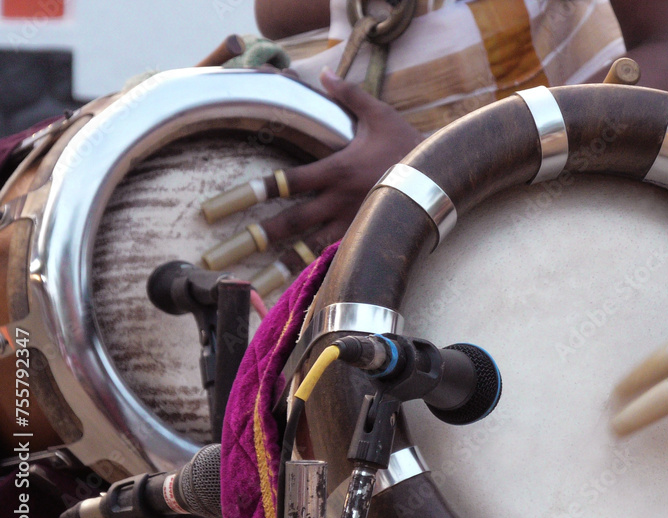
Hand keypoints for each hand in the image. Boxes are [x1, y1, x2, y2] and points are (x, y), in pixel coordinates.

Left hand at [199, 68, 423, 289]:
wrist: (444, 175)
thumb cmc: (409, 144)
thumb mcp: (379, 114)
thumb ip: (349, 95)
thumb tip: (325, 73)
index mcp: (336, 170)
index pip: (287, 183)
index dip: (254, 193)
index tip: (222, 205)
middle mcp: (339, 201)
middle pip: (292, 222)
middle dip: (258, 236)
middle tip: (221, 252)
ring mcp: (354, 224)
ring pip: (312, 249)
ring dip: (283, 266)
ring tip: (255, 284)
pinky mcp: (368, 238)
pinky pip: (338, 259)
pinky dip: (318, 274)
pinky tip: (299, 292)